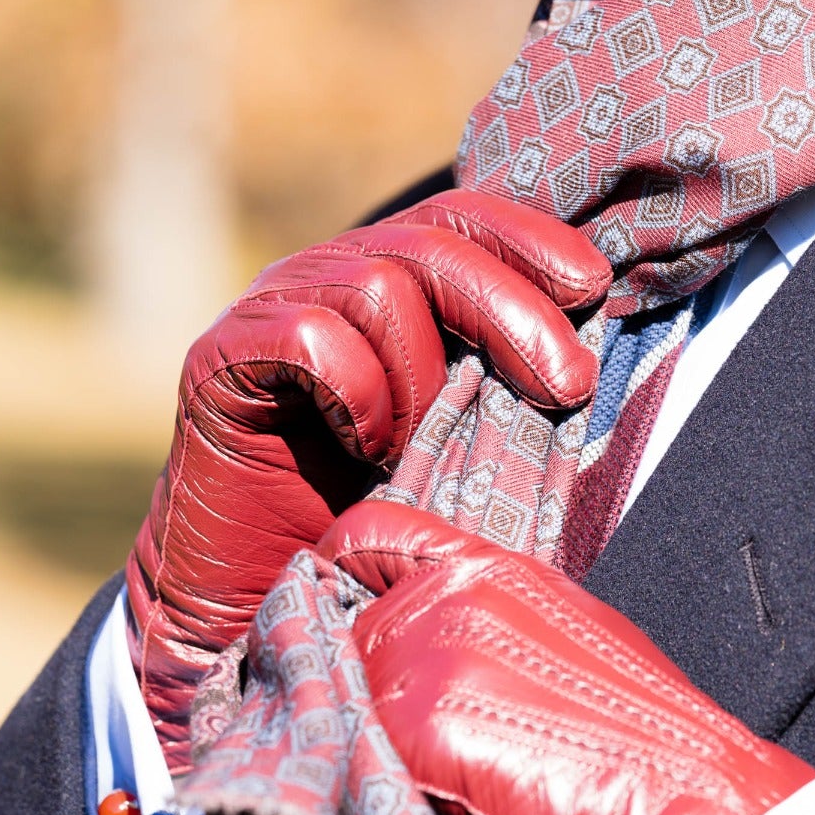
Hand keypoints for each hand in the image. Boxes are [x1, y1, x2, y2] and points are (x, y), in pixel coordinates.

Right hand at [128, 191, 611, 771]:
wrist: (262, 597)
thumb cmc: (378, 518)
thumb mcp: (466, 438)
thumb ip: (509, 378)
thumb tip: (589, 349)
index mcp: (391, 279)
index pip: (464, 218)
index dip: (531, 241)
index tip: (594, 286)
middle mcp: (327, 276)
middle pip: (433, 246)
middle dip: (514, 311)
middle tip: (569, 384)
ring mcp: (271, 309)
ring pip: (377, 287)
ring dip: (423, 377)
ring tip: (419, 448)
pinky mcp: (220, 358)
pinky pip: (309, 338)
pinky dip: (359, 396)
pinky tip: (364, 449)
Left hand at [317, 500, 814, 814]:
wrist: (691, 794)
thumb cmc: (649, 734)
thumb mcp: (568, 636)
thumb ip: (485, 624)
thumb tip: (427, 656)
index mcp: (494, 566)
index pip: (373, 529)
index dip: (332, 564)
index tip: (319, 602)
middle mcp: (450, 593)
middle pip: (346, 633)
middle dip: (360, 682)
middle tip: (406, 741)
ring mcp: (428, 654)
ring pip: (348, 699)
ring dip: (375, 741)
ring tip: (446, 781)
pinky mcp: (419, 722)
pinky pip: (366, 753)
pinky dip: (393, 784)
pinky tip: (450, 804)